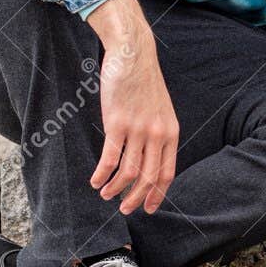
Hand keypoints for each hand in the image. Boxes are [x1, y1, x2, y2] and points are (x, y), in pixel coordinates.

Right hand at [85, 0, 178, 214]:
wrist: (134, 56)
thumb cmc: (145, 83)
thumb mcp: (162, 110)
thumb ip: (159, 134)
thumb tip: (150, 158)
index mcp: (171, 133)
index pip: (167, 172)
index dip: (158, 194)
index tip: (150, 208)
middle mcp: (157, 135)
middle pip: (148, 178)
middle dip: (136, 199)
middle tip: (125, 210)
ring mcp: (138, 130)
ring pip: (128, 172)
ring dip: (115, 189)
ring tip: (106, 195)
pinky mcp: (117, 123)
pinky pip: (110, 159)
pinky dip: (101, 175)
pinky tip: (94, 181)